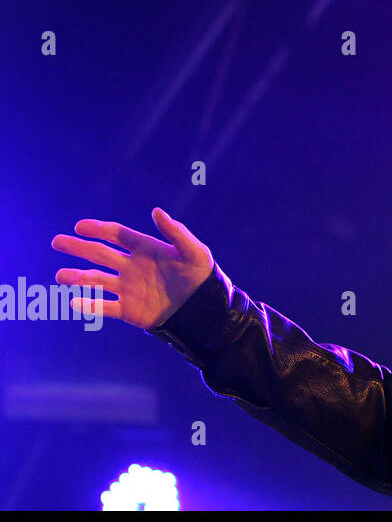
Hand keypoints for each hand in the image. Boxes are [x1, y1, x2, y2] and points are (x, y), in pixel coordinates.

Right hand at [52, 208, 214, 329]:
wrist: (204, 308)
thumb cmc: (201, 276)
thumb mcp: (194, 252)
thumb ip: (176, 232)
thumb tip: (156, 211)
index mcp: (145, 249)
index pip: (117, 235)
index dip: (98, 229)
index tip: (80, 226)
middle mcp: (131, 266)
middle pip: (100, 254)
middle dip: (78, 247)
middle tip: (57, 241)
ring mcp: (128, 287)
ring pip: (96, 280)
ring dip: (78, 277)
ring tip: (60, 275)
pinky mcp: (128, 309)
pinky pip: (104, 307)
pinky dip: (89, 305)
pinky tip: (75, 302)